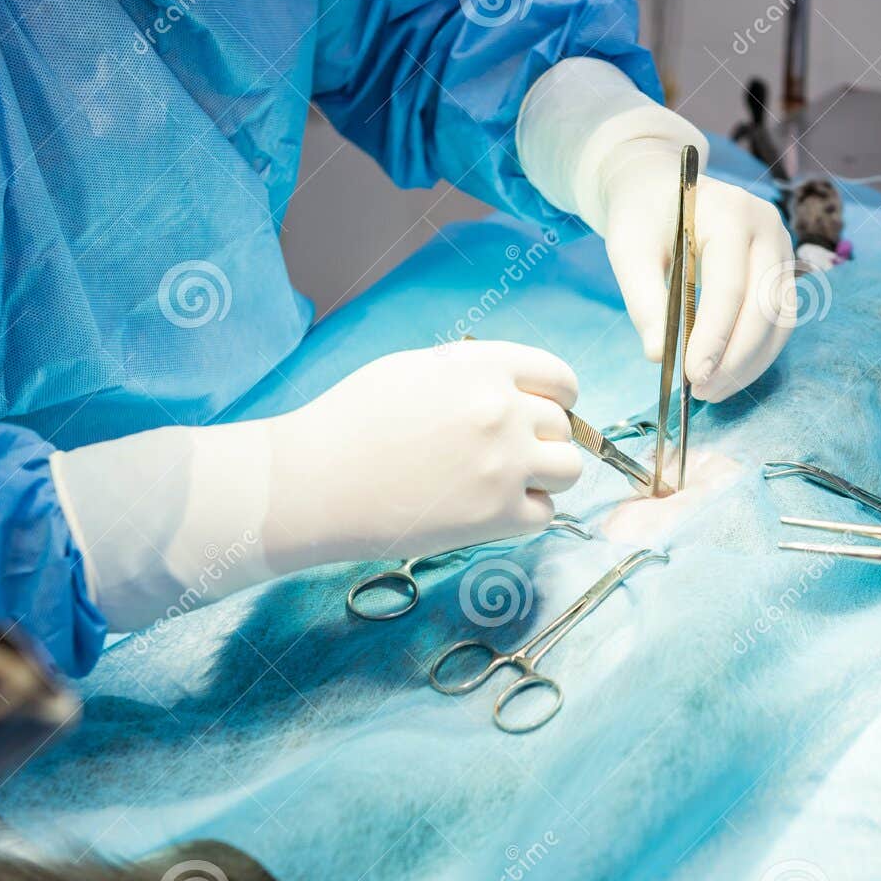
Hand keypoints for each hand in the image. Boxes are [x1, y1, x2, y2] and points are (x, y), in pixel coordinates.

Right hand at [52, 341, 584, 628]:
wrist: (312, 483)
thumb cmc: (350, 422)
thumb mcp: (413, 369)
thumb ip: (472, 372)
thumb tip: (516, 388)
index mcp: (482, 366)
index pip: (559, 376)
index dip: (558, 397)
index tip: (548, 411)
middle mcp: (503, 409)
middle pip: (563, 426)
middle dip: (541, 440)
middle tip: (505, 456)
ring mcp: (505, 464)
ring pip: (568, 469)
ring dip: (545, 477)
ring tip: (507, 483)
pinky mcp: (498, 515)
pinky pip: (545, 513)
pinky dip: (525, 514)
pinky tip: (489, 510)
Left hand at [598, 142, 795, 402]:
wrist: (660, 188)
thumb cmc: (642, 217)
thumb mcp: (629, 250)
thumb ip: (643, 300)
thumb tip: (659, 356)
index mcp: (730, 212)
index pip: (730, 285)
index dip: (715, 336)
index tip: (695, 376)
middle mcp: (767, 227)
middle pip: (764, 306)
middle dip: (735, 357)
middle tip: (703, 393)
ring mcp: (782, 248)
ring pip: (780, 320)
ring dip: (750, 363)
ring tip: (713, 392)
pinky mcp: (782, 271)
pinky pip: (780, 321)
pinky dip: (757, 354)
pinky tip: (728, 375)